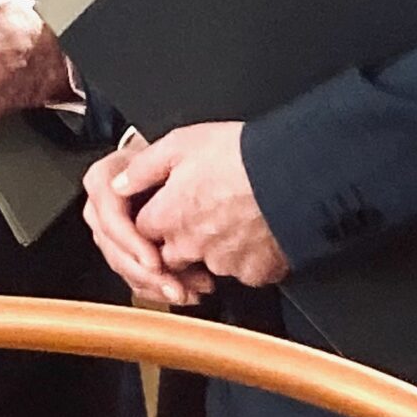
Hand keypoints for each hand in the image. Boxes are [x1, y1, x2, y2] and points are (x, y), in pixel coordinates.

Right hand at [83, 135, 211, 306]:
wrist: (185, 166)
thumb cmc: (176, 156)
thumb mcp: (165, 149)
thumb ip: (143, 166)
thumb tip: (122, 186)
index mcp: (103, 182)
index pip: (109, 218)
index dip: (130, 242)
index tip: (154, 261)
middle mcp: (103, 210)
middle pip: (114, 249)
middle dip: (144, 274)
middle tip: (172, 285)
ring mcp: (114, 233)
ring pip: (125, 268)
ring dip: (155, 286)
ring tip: (187, 292)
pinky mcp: (129, 251)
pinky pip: (136, 277)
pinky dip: (159, 289)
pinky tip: (185, 291)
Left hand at [120, 121, 288, 287]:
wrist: (295, 174)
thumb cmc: (242, 155)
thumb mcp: (181, 143)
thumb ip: (144, 167)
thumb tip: (121, 183)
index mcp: (169, 216)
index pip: (143, 231)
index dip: (155, 218)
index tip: (170, 207)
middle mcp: (191, 246)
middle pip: (172, 254)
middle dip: (182, 240)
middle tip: (205, 213)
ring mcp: (224, 263)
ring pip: (209, 264)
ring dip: (216, 248)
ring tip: (235, 218)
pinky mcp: (256, 273)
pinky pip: (244, 270)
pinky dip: (248, 256)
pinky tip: (257, 232)